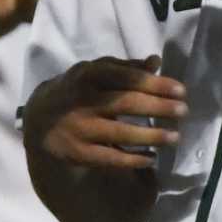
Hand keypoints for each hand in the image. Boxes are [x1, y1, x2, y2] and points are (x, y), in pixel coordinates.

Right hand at [23, 56, 187, 171]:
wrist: (37, 120)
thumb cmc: (77, 90)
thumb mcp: (95, 72)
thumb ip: (125, 68)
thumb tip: (156, 61)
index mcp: (88, 75)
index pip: (127, 78)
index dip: (156, 84)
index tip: (181, 91)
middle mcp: (82, 100)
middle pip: (127, 104)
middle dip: (159, 108)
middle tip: (184, 112)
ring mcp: (79, 127)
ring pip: (121, 133)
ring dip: (152, 136)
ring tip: (175, 137)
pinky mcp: (78, 152)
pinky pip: (111, 158)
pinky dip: (133, 159)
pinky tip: (152, 157)